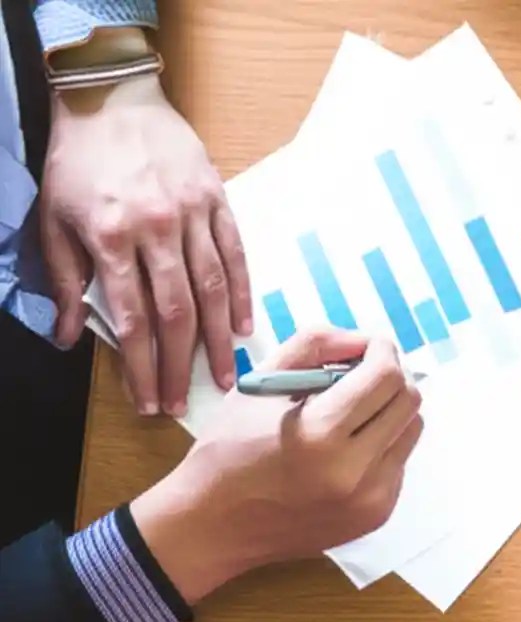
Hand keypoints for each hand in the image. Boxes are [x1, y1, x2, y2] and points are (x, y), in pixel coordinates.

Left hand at [41, 75, 251, 415]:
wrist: (111, 96)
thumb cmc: (77, 159)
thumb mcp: (54, 219)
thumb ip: (64, 280)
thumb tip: (70, 338)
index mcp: (110, 237)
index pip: (132, 318)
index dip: (141, 367)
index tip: (147, 400)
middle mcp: (156, 229)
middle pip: (176, 313)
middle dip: (179, 366)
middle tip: (182, 403)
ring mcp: (192, 214)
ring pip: (212, 289)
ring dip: (217, 341)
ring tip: (226, 378)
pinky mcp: (217, 200)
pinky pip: (235, 255)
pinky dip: (242, 293)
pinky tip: (243, 327)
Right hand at [130, 330, 423, 604]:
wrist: (212, 528)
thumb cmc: (227, 450)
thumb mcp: (259, 384)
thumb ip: (314, 346)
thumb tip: (362, 339)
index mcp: (319, 434)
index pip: (385, 377)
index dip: (382, 350)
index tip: (370, 345)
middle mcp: (353, 472)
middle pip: (409, 401)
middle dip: (390, 376)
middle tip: (362, 373)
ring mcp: (370, 500)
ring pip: (412, 431)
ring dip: (389, 410)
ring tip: (351, 412)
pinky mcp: (376, 516)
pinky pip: (400, 462)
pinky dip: (382, 444)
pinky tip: (345, 449)